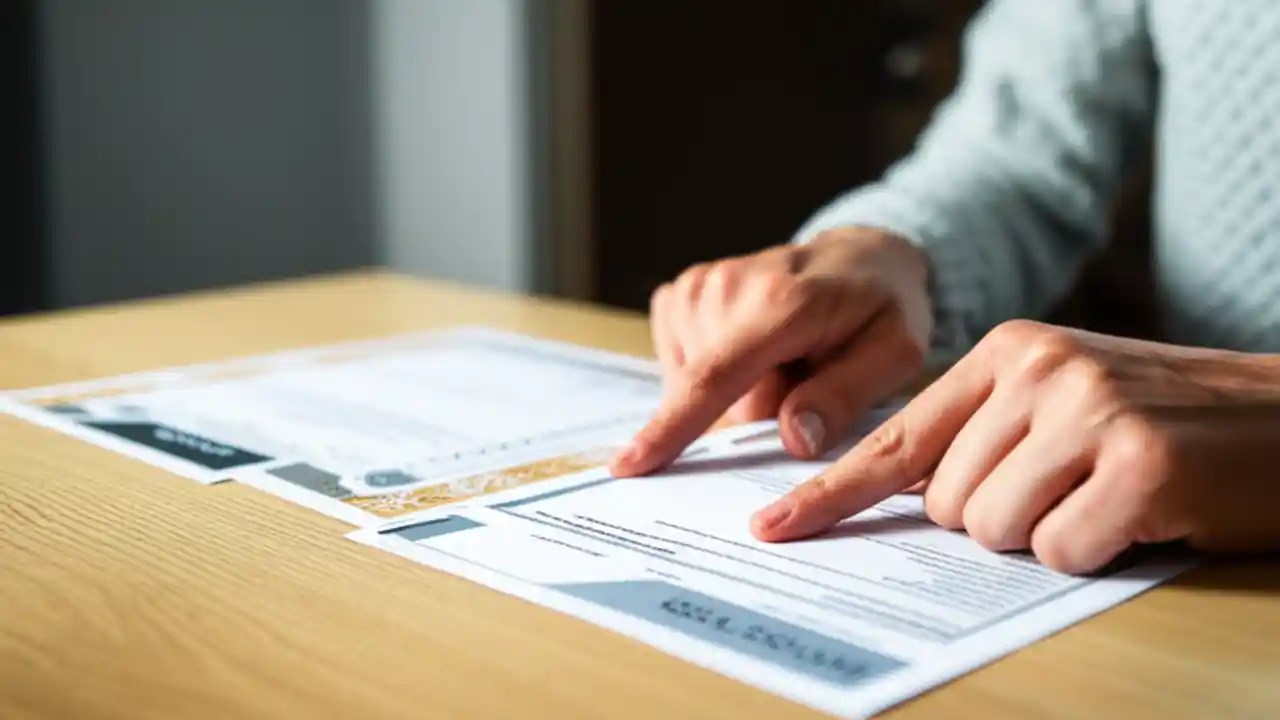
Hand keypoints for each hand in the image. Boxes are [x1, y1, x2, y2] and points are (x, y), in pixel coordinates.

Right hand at [611, 227, 932, 476]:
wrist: (859, 258)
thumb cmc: (880, 308)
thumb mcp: (893, 353)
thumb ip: (844, 396)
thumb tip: (794, 440)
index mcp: (779, 304)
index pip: (715, 377)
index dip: (673, 426)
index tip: (630, 464)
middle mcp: (725, 288)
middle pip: (715, 398)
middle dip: (758, 406)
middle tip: (804, 371)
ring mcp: (695, 288)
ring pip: (694, 386)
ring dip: (738, 389)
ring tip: (780, 356)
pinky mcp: (679, 296)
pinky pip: (681, 368)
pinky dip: (713, 373)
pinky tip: (747, 351)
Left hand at [751, 320, 1279, 573]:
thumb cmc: (1166, 421)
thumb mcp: (1063, 401)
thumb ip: (982, 432)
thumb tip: (900, 493)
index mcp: (1007, 352)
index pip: (897, 437)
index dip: (830, 491)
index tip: (773, 525)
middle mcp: (1039, 368)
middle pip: (946, 501)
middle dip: (999, 518)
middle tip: (1072, 488)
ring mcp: (1088, 410)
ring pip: (994, 530)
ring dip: (1049, 534)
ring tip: (1108, 494)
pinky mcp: (1138, 462)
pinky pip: (1060, 550)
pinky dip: (1096, 549)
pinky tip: (1139, 510)